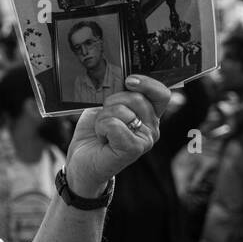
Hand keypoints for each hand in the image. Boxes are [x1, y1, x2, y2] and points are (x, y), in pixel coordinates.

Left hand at [64, 76, 171, 194]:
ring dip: (103, 118)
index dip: (147, 83)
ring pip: (121, 110)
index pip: (161, 93)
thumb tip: (121, 81)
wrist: (81, 160)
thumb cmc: (94, 133)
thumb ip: (118, 95)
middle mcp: (152, 127)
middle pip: (135, 97)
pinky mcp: (134, 149)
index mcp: (149, 114)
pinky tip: (102, 139)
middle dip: (111, 102)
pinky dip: (101, 128)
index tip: (129, 81)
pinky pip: (113, 124)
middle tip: (105, 119)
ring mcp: (145, 139)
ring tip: (102, 131)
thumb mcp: (106, 107)